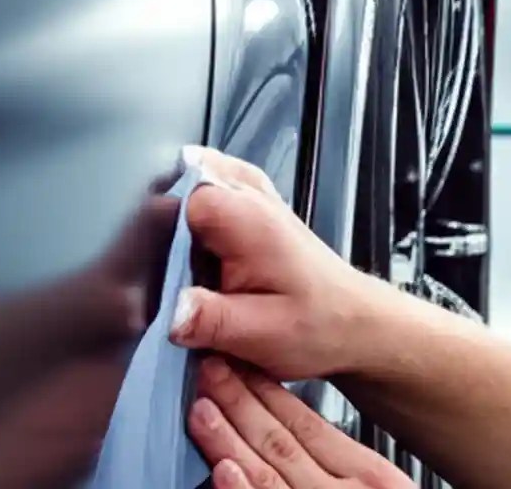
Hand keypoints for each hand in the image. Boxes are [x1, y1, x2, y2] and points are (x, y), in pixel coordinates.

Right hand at [168, 148, 398, 378]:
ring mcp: (254, 193)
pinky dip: (198, 205)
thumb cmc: (316, 326)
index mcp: (247, 219)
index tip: (157, 272)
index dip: (156, 235)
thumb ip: (211, 320)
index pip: (178, 200)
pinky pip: (213, 184)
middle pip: (182, 182)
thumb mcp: (259, 334)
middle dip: (162, 221)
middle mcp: (250, 196)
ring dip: (179, 211)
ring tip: (185, 260)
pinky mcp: (255, 203)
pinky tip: (194, 240)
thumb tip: (169, 311)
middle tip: (170, 270)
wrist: (354, 323)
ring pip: (196, 176)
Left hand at [188, 357, 413, 488]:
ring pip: (267, 473)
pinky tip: (223, 472)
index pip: (308, 423)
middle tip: (209, 372)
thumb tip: (280, 430)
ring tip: (202, 409)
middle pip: (282, 441)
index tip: (240, 367)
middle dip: (239, 402)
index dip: (267, 392)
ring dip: (228, 438)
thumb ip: (333, 465)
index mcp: (372, 478)